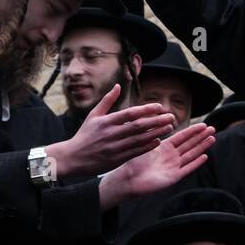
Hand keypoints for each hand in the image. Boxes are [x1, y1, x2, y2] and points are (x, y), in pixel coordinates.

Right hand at [45, 84, 173, 177]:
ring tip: (169, 127)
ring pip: (140, 139)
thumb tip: (118, 86)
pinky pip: (136, 152)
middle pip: (138, 126)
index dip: (146, 110)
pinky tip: (158, 141)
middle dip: (157, 121)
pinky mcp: (116, 159)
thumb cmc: (84, 135)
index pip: (129, 113)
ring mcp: (114, 148)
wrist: (72, 158)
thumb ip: (107, 101)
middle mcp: (111, 134)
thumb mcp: (93, 116)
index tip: (159, 106)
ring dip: (156, 133)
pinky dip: (148, 146)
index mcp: (105, 122)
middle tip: (171, 116)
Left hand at [98, 122, 214, 210]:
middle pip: (189, 144)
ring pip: (191, 154)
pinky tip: (205, 156)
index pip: (182, 137)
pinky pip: (187, 169)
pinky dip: (196, 163)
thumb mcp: (142, 143)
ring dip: (202, 147)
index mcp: (164, 147)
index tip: (203, 124)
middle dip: (201, 136)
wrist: (127, 179)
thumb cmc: (131, 162)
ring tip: (212, 138)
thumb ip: (152, 133)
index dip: (193, 131)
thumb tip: (157, 118)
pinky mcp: (173, 177)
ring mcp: (173, 166)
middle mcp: (170, 156)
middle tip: (212, 128)